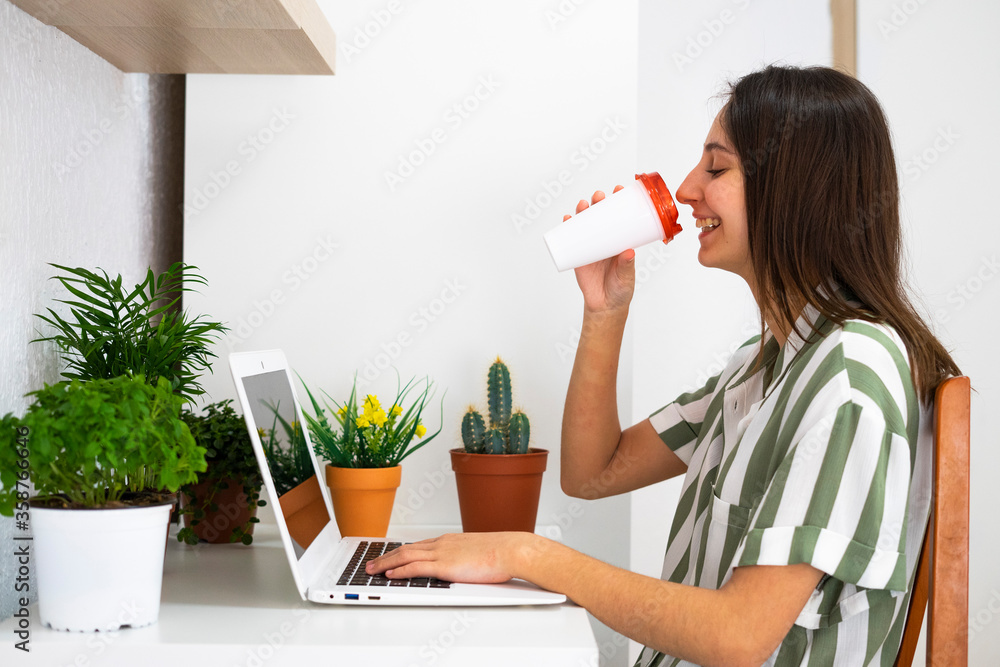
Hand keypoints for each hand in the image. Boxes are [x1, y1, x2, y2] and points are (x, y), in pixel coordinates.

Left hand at [365, 532, 533, 583]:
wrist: (511, 549)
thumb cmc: (502, 552)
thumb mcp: (479, 552)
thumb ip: (467, 557)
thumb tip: (466, 565)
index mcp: (451, 540)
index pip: (419, 544)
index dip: (402, 551)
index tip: (391, 555)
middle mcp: (442, 543)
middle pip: (406, 548)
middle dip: (387, 556)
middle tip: (372, 562)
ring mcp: (442, 553)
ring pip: (405, 555)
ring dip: (386, 563)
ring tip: (372, 569)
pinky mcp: (445, 565)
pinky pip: (415, 566)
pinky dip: (400, 569)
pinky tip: (390, 574)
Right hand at [566, 187, 635, 315]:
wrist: (604, 307)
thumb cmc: (621, 290)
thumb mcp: (627, 277)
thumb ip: (626, 265)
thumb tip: (629, 252)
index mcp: (620, 242)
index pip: (620, 218)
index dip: (619, 203)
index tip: (618, 190)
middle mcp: (605, 241)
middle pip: (601, 217)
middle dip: (599, 204)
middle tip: (599, 197)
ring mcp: (591, 247)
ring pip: (586, 225)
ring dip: (583, 212)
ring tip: (583, 205)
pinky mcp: (579, 256)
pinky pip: (571, 240)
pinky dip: (568, 228)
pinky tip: (567, 219)